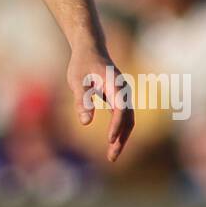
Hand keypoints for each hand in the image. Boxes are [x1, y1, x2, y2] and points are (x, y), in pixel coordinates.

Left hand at [66, 48, 133, 162]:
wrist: (90, 49)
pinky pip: (122, 118)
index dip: (116, 125)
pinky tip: (112, 143)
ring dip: (121, 138)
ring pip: (128, 120)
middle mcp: (123, 91)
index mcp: (116, 84)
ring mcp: (123, 95)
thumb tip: (85, 122)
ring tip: (111, 157)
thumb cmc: (81, 64)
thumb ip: (82, 99)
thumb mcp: (77, 80)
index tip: (109, 140)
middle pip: (128, 118)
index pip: (121, 108)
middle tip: (111, 157)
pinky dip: (119, 131)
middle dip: (121, 139)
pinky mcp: (119, 99)